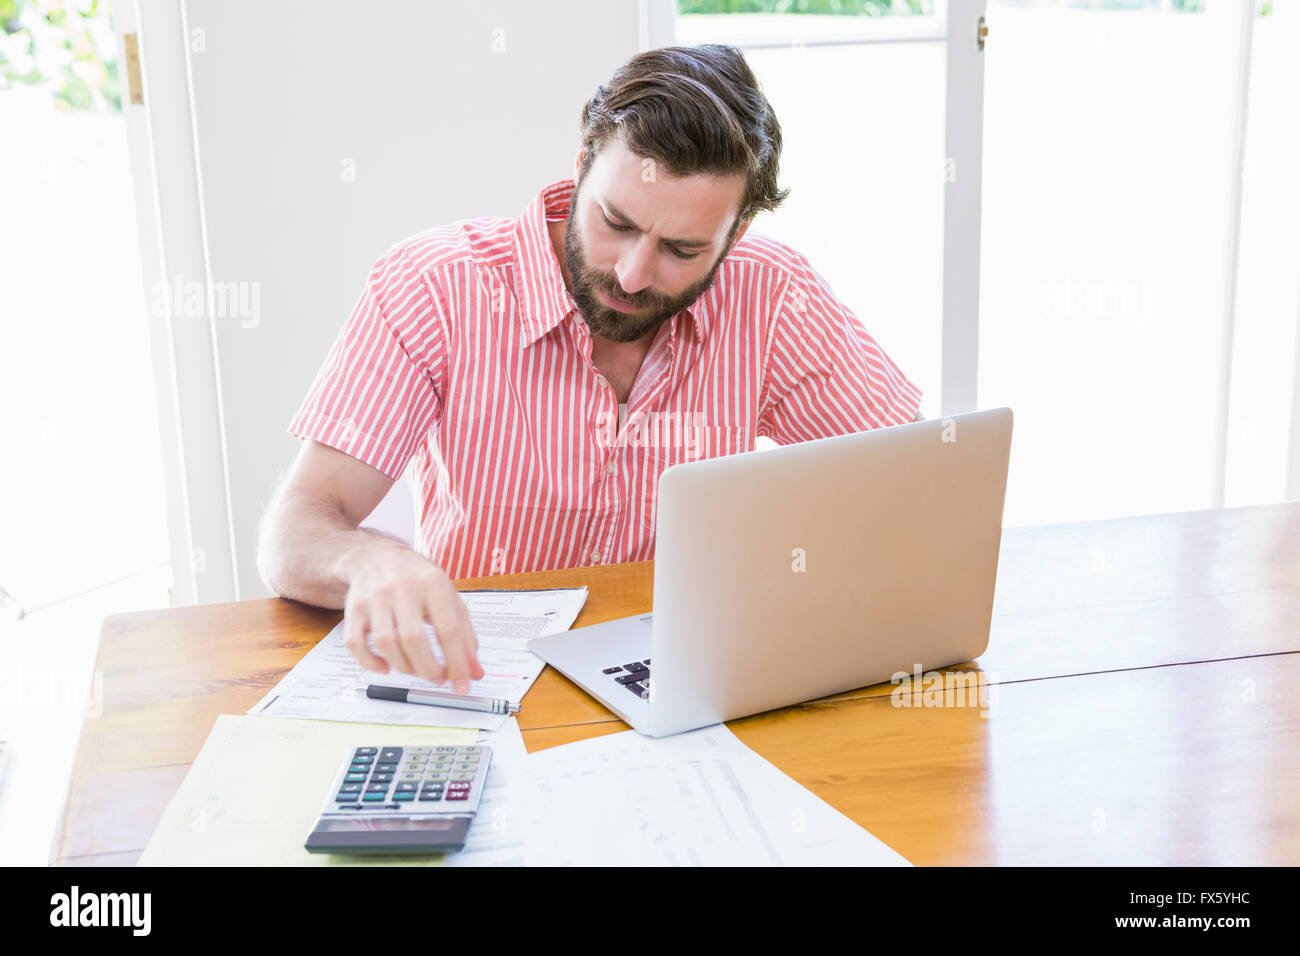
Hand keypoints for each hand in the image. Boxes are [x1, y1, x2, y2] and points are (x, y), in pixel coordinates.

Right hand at [338, 545, 484, 692]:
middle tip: (437, 679)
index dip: (457, 663)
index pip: (448, 630)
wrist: (376, 556)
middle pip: (414, 639)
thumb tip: (474, 672)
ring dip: (403, 666)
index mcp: (433, 583)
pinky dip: (370, 662)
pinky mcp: (354, 608)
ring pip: (386, 643)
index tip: (462, 686)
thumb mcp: (449, 598)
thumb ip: (465, 635)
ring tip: (415, 669)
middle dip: (428, 669)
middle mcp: (403, 587)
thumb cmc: (418, 580)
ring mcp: (375, 597)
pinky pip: (355, 643)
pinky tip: (385, 666)